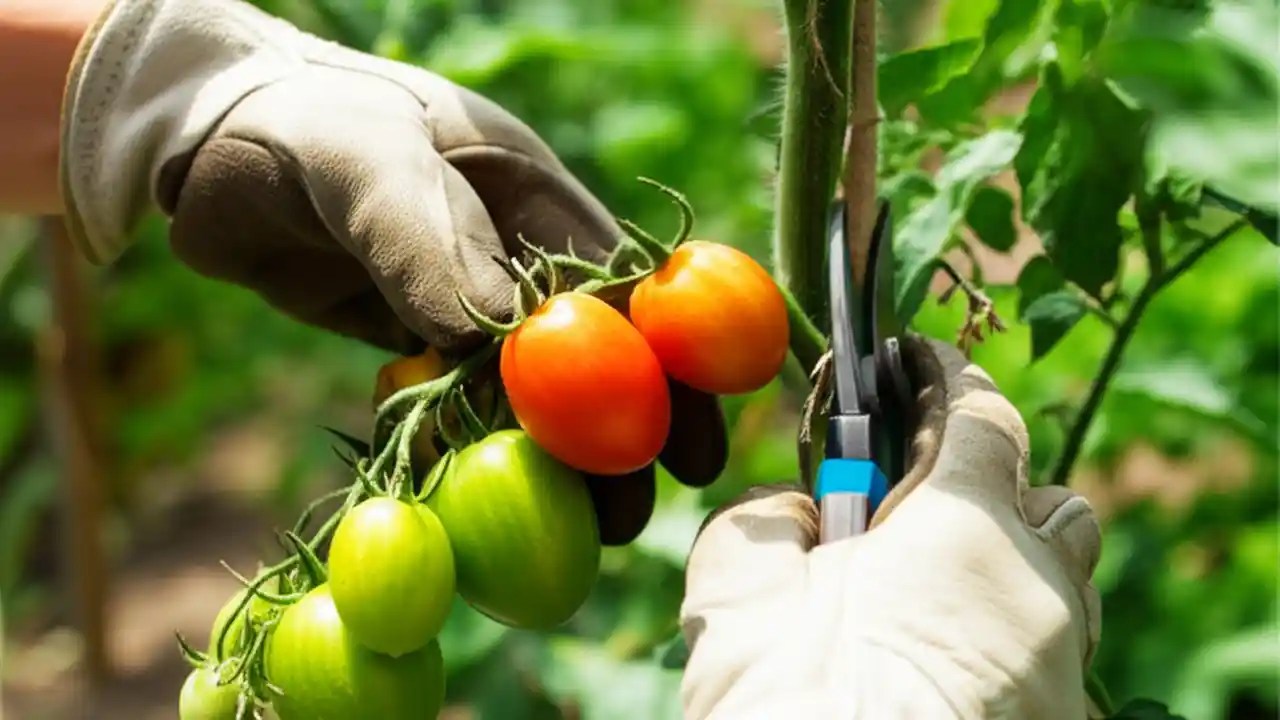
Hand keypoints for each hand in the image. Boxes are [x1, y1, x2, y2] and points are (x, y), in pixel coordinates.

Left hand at [60, 0, 726, 537]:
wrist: (212, 142)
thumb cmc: (300, 125)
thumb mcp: (365, 162)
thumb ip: (429, 236)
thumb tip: (494, 335)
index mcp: (535, 200)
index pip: (631, 293)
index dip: (670, 369)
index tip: (688, 442)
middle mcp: (516, 255)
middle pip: (593, 357)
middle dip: (619, 438)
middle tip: (629, 517)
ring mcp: (466, 300)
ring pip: (526, 393)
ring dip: (548, 461)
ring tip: (569, 531)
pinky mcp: (415, 338)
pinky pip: (455, 406)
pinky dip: (466, 452)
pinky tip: (472, 499)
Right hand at [679, 338, 1101, 718]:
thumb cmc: (789, 700)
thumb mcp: (743, 587)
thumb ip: (768, 523)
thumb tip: (798, 513)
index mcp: (964, 527)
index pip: (978, 415)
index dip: (942, 376)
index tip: (911, 355)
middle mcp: (1035, 585)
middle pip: (1045, 499)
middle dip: (990, 481)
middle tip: (919, 491)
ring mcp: (1064, 659)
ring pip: (1068, 573)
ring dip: (1019, 555)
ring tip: (949, 576)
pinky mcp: (1068, 717)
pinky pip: (1061, 650)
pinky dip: (1017, 631)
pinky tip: (960, 649)